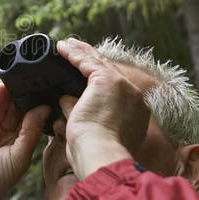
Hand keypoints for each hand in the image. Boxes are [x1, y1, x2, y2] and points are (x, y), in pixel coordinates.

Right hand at [0, 83, 49, 199]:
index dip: (38, 107)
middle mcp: (3, 136)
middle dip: (24, 96)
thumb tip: (44, 108)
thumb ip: (31, 131)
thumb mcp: (19, 156)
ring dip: (9, 93)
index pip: (30, 121)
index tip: (49, 91)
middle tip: (36, 79)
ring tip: (21, 78)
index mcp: (18, 146)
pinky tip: (2, 86)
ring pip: (1, 106)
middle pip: (15, 111)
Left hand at [56, 38, 150, 179]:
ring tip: (67, 44)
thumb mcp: (89, 131)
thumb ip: (79, 112)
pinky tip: (62, 48)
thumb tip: (64, 99)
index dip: (99, 79)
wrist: (100, 155)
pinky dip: (74, 54)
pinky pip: (88, 62)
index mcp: (136, 114)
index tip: (85, 74)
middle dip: (91, 61)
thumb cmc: (95, 154)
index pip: (116, 90)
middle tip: (77, 50)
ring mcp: (124, 87)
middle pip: (110, 72)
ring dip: (81, 52)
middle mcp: (134, 98)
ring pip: (99, 63)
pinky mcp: (107, 81)